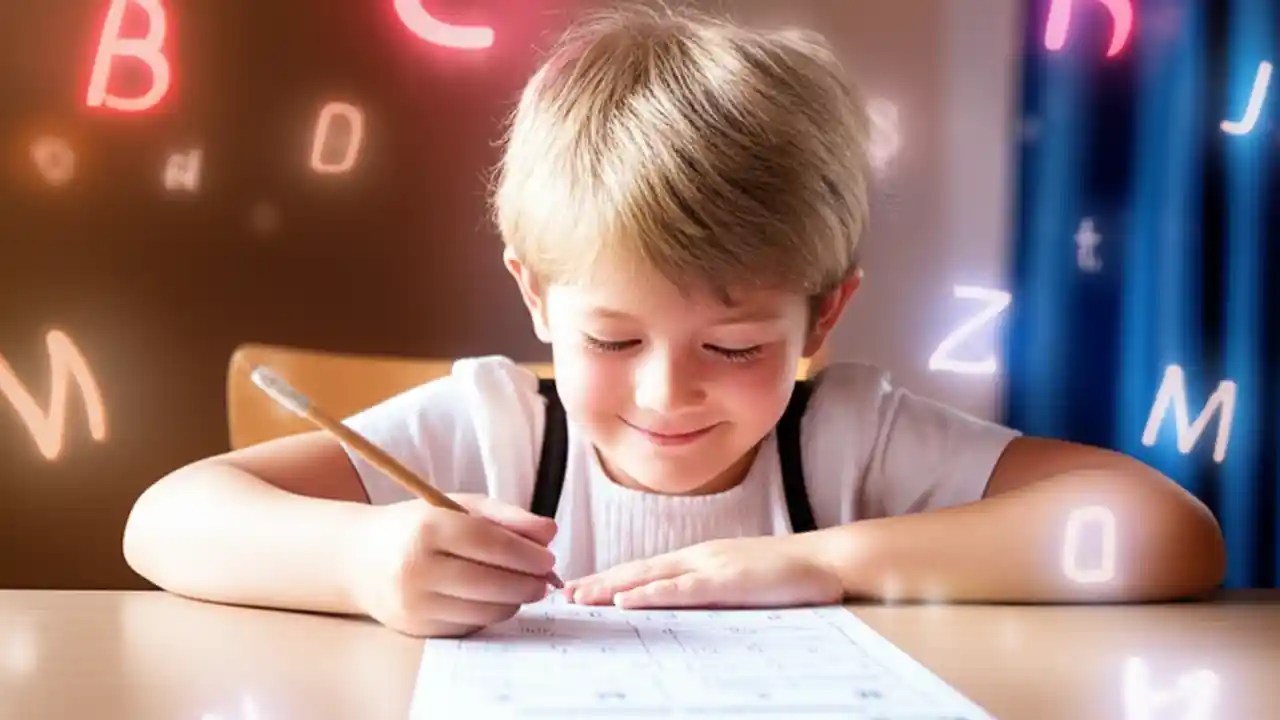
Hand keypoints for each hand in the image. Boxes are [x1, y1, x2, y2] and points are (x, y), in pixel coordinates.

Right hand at [344, 493, 556, 637]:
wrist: (358, 559)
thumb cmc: (417, 526)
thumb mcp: (458, 506)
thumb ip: (506, 516)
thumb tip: (549, 533)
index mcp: (428, 528)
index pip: (491, 544)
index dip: (527, 554)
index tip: (548, 558)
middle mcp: (417, 569)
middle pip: (492, 583)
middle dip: (528, 584)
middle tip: (545, 579)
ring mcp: (415, 604)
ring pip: (485, 612)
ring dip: (513, 602)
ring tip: (522, 588)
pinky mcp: (417, 629)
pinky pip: (469, 627)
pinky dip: (489, 614)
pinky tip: (493, 599)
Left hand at [563, 535, 843, 608]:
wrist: (826, 562)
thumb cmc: (788, 576)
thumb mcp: (741, 582)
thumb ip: (711, 590)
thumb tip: (683, 607)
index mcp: (700, 559)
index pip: (647, 569)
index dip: (612, 578)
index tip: (580, 589)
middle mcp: (698, 557)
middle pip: (638, 569)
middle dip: (600, 581)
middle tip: (564, 594)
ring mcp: (711, 566)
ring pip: (651, 576)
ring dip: (612, 586)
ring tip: (579, 596)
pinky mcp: (726, 580)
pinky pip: (681, 589)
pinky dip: (651, 594)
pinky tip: (626, 600)